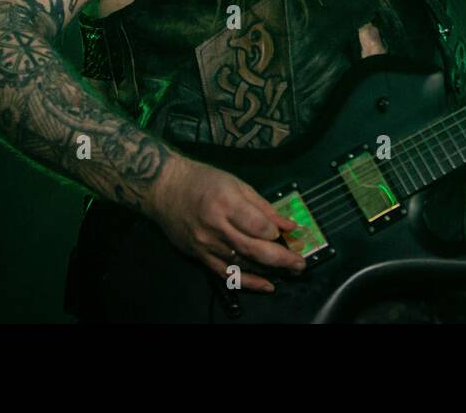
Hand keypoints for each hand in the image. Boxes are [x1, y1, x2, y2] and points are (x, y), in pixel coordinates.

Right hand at [149, 155, 304, 292]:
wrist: (165, 189)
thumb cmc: (203, 181)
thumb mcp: (237, 184)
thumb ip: (264, 207)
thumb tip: (288, 225)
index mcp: (226, 203)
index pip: (258, 225)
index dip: (276, 233)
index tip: (291, 234)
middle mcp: (216, 227)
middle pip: (253, 249)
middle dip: (281, 259)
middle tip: (300, 264)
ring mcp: (206, 244)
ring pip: (242, 264)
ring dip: (269, 271)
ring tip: (290, 272)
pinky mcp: (200, 256)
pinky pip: (226, 274)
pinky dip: (248, 282)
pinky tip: (266, 285)